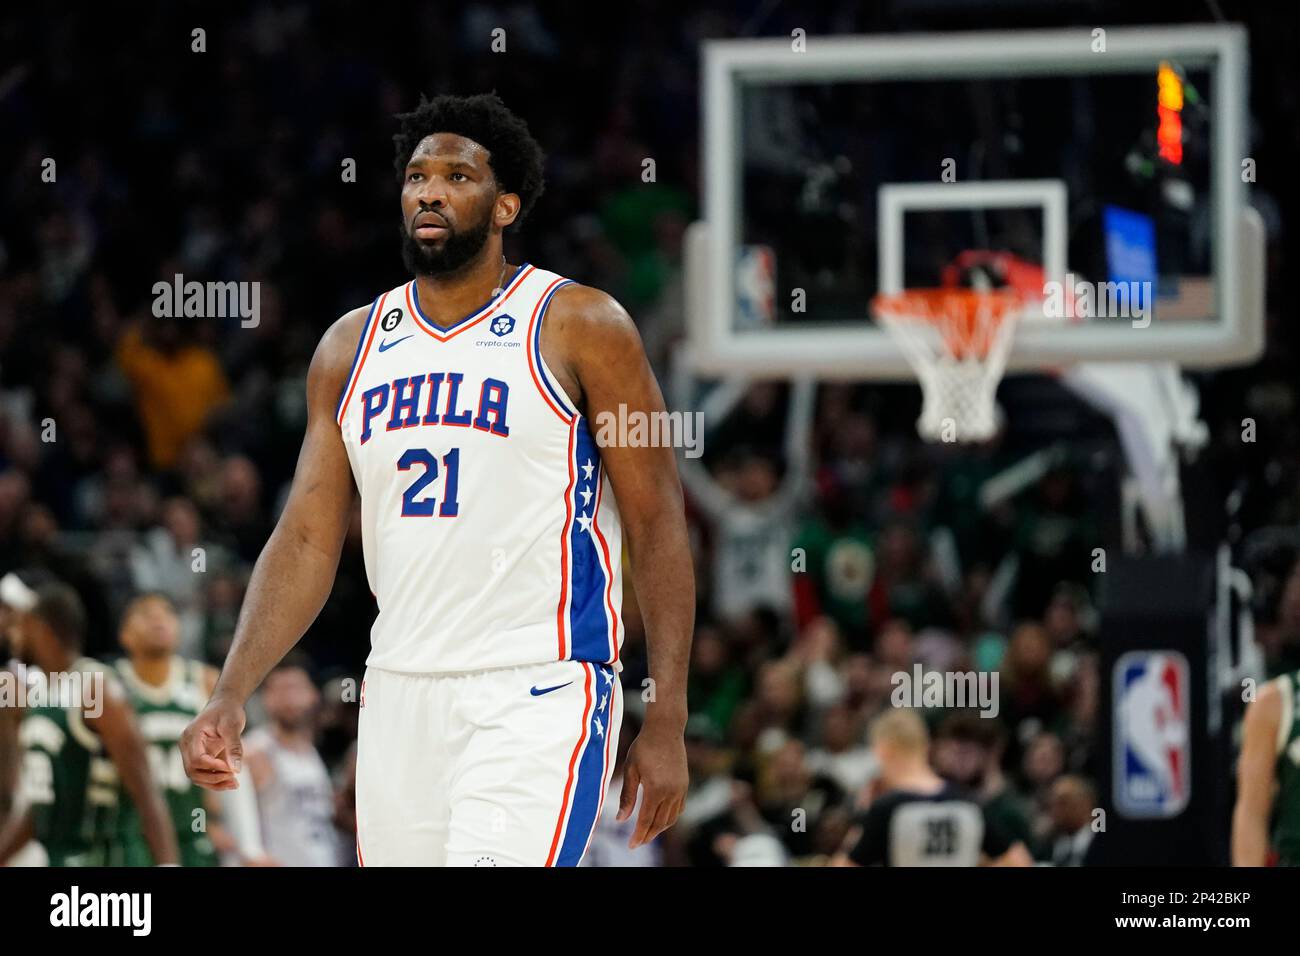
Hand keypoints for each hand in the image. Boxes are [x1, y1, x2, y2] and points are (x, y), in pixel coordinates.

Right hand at [181, 696, 245, 790]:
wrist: (225, 704)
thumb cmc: (228, 711)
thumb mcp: (233, 725)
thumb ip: (234, 746)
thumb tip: (236, 769)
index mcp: (191, 736)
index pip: (196, 760)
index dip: (213, 767)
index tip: (231, 768)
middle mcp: (186, 746)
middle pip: (193, 772)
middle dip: (213, 779)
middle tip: (235, 779)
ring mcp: (190, 752)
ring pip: (197, 776)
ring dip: (215, 783)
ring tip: (235, 784)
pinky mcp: (199, 757)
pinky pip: (203, 774)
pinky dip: (216, 780)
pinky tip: (232, 782)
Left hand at [616, 720, 687, 848]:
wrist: (666, 729)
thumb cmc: (644, 746)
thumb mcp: (630, 769)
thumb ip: (627, 795)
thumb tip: (620, 820)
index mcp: (656, 789)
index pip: (647, 820)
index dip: (639, 835)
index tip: (631, 846)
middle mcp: (671, 792)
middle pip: (660, 823)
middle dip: (648, 835)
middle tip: (637, 843)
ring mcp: (681, 789)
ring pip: (671, 818)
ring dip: (659, 828)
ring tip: (647, 833)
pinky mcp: (685, 784)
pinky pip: (679, 808)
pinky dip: (670, 818)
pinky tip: (661, 819)